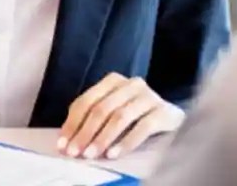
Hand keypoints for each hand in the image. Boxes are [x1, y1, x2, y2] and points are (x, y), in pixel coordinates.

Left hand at [57, 73, 182, 160]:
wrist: (174, 118)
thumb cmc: (137, 116)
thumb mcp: (112, 112)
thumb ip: (91, 120)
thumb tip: (66, 141)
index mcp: (113, 81)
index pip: (87, 101)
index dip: (72, 124)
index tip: (62, 145)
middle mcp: (131, 84)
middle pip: (101, 109)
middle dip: (85, 133)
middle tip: (75, 153)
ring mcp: (149, 96)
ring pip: (120, 117)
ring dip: (102, 138)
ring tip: (91, 154)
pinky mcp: (164, 111)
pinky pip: (142, 127)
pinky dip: (126, 142)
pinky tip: (114, 154)